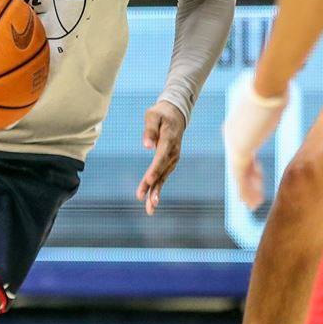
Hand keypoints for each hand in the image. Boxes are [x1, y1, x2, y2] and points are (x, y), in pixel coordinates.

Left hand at [136, 100, 186, 215]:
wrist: (176, 114)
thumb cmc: (161, 114)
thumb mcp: (153, 116)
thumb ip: (150, 130)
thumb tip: (147, 145)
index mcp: (169, 139)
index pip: (161, 156)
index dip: (155, 169)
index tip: (148, 180)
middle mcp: (173, 152)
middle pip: (162, 171)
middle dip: (155, 187)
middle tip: (149, 202)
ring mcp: (173, 159)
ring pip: (163, 177)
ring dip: (156, 193)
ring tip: (150, 209)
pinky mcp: (169, 163)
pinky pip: (163, 177)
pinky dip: (157, 189)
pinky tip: (151, 203)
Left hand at [222, 83, 286, 209]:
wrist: (267, 86)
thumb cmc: (274, 87)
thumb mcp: (275, 99)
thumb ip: (277, 104)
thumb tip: (288, 91)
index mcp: (238, 125)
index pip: (244, 152)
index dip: (252, 168)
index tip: (259, 178)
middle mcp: (231, 135)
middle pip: (239, 165)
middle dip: (248, 182)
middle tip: (251, 197)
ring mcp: (233, 143)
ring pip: (238, 174)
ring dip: (247, 191)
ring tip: (252, 205)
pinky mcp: (239, 150)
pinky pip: (241, 177)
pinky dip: (246, 191)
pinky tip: (252, 202)